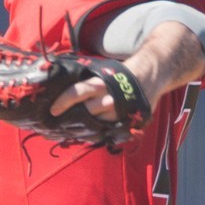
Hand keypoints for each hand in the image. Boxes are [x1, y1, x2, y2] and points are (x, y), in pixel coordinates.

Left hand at [50, 20, 204, 119]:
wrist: (151, 76)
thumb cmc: (120, 73)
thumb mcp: (102, 71)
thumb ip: (85, 79)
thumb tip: (59, 78)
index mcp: (101, 84)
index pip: (78, 93)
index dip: (63, 101)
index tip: (52, 110)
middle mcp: (109, 100)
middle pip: (86, 113)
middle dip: (72, 119)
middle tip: (60, 123)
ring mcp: (118, 114)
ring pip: (95, 125)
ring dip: (82, 128)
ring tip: (70, 130)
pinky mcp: (125, 123)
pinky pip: (106, 132)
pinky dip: (95, 133)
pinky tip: (86, 133)